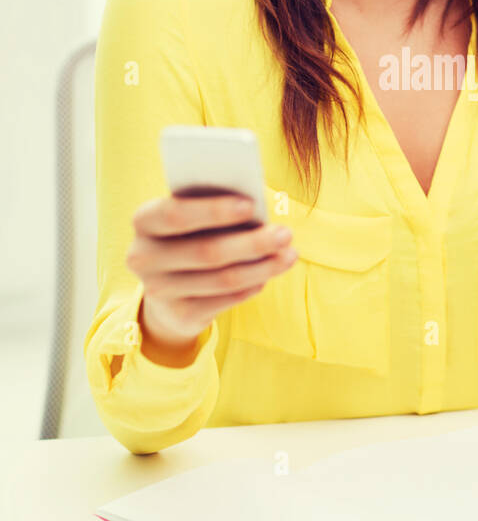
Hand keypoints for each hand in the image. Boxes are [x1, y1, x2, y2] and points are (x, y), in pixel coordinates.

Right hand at [126, 192, 297, 352]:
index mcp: (144, 221)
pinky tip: (268, 274)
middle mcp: (143, 257)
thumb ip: (215, 209)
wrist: (168, 290)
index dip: (214, 211)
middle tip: (286, 234)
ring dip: (263, 267)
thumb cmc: (190, 236)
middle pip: (206, 251)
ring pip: (223, 279)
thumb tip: (259, 210)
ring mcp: (159, 290)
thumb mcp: (194, 218)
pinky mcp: (180, 315)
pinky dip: (252, 285)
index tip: (252, 205)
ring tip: (290, 255)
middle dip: (252, 243)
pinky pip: (226, 299)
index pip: (174, 215)